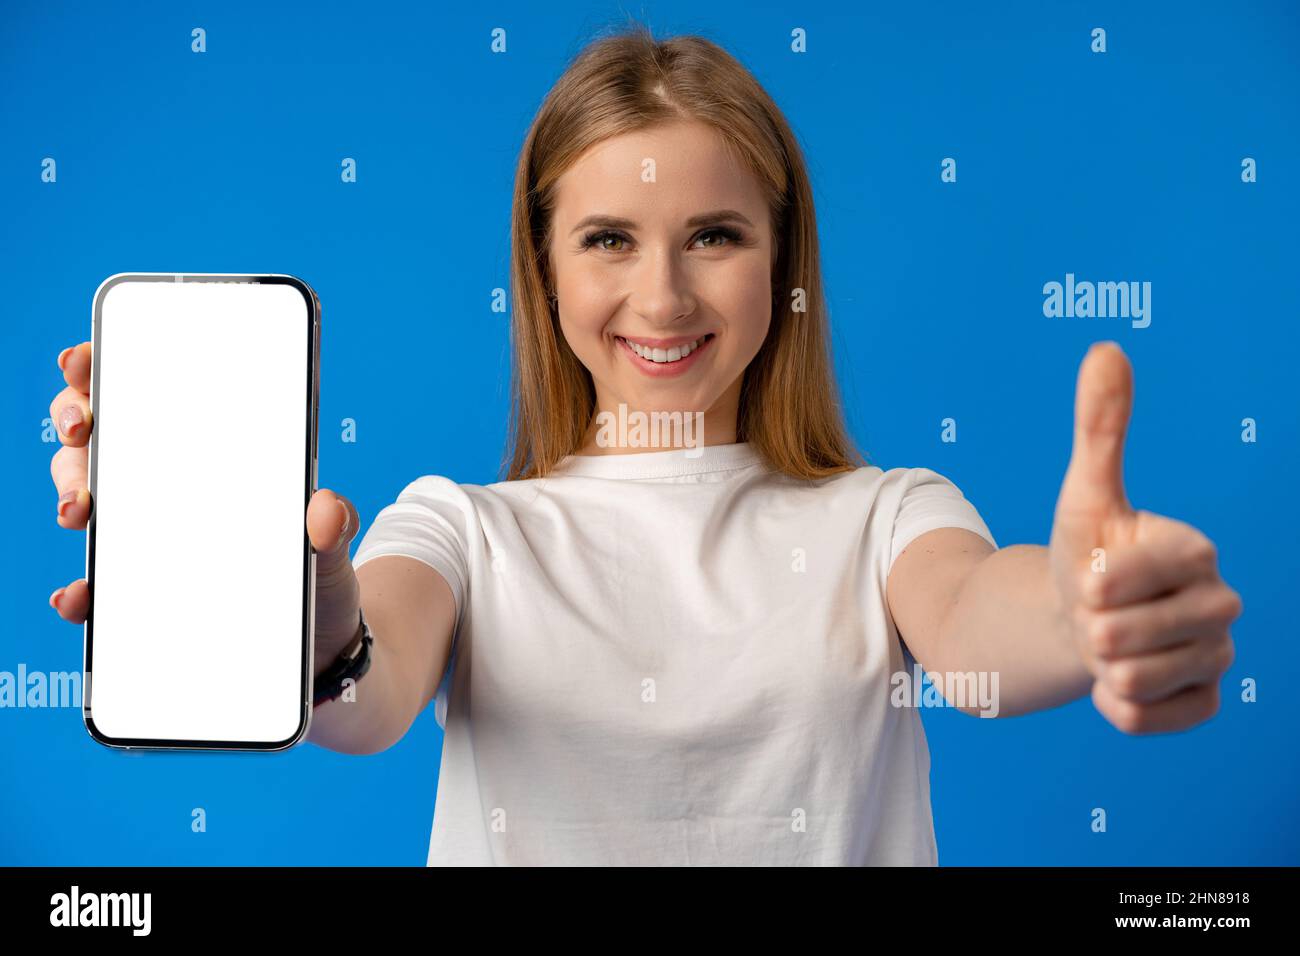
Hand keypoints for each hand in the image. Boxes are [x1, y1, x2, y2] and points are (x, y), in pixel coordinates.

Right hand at [48, 341, 363, 675]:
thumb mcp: (333, 545)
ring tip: (81, 509)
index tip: (85, 358)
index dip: (107, 372)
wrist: (321, 648)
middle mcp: (166, 494)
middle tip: (83, 428)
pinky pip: (97, 591)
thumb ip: (335, 525)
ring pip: (86, 503)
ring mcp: (148, 545)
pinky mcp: (140, 602)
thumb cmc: (320, 578)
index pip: (149, 400)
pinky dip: (80, 594)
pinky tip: (76, 596)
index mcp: (210, 461)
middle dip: (77, 424)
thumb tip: (326, 509)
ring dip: (72, 496)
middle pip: (100, 443)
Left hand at [1048, 342, 1241, 733]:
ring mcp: (1216, 658)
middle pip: (1119, 636)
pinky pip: (1141, 719)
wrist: (1083, 616)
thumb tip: (1107, 348)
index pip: (1118, 579)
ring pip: (1128, 678)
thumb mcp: (1084, 493)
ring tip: (1109, 639)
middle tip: (1097, 611)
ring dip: (1098, 663)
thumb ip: (1099, 427)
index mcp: (1197, 551)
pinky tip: (1118, 678)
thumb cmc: (1088, 551)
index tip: (1093, 569)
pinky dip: (1114, 705)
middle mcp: (1221, 604)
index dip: (1089, 578)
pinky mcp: (1202, 703)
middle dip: (1088, 624)